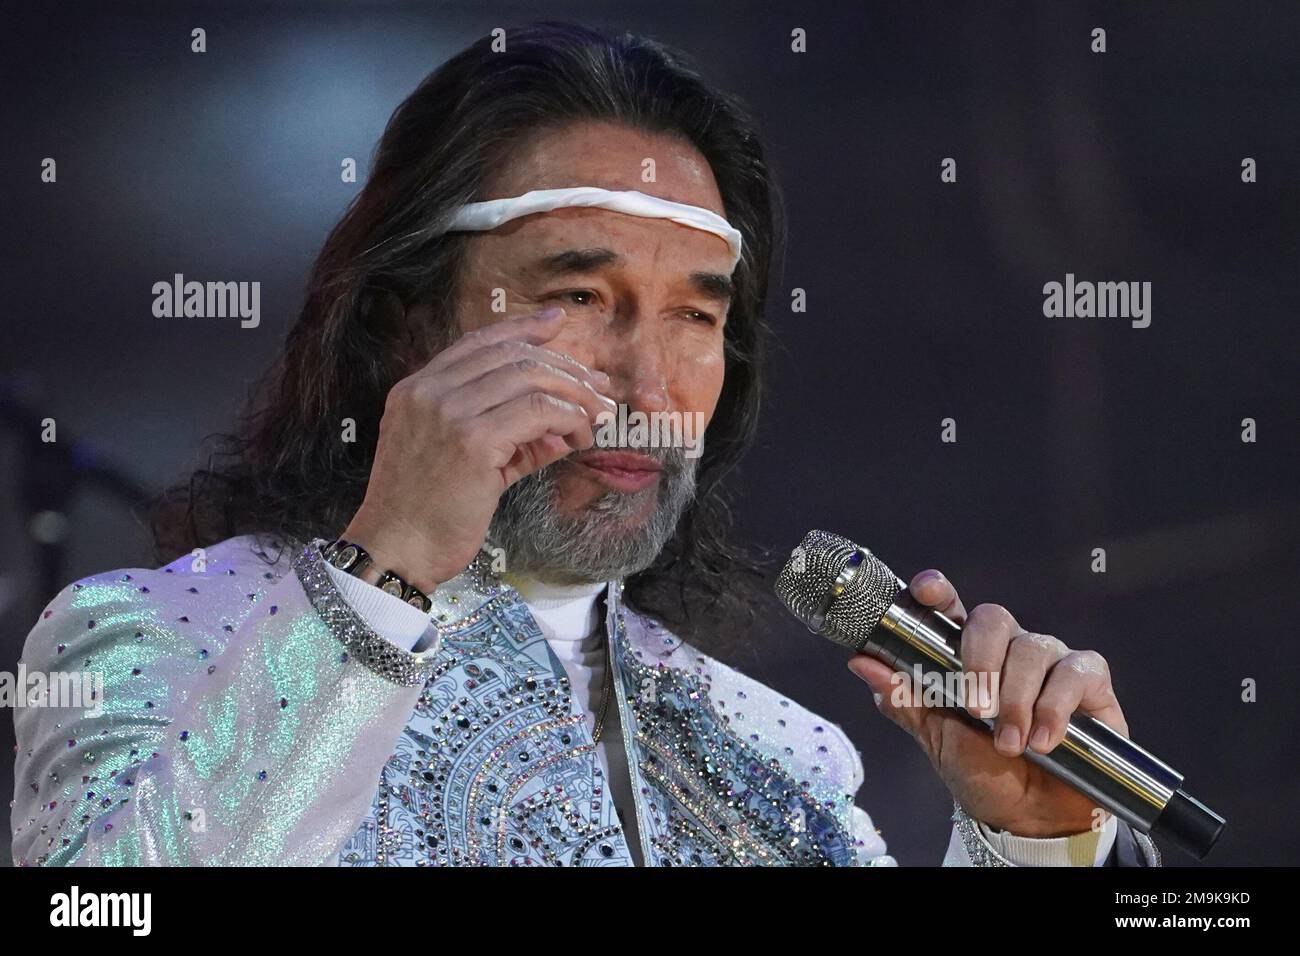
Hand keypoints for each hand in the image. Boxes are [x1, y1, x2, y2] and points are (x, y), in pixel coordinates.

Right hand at [341, 306, 616, 590]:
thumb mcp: (464, 465)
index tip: (557, 323)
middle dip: (565, 367)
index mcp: (416, 390)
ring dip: (574, 395)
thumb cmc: (425, 516)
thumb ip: (510, 441)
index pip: (478, 343)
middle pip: (513, 355)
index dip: (522, 328)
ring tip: (597, 417)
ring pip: (530, 377)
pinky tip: (579, 438)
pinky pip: (539, 412)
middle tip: (599, 389)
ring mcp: (448, 413)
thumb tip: (562, 429)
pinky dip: (569, 419)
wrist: (394, 552)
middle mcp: (428, 392)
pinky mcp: (472, 441)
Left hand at [847, 570, 1126, 837]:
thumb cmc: (981, 770)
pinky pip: (1076, 672)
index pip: (950, 608)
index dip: (938, 592)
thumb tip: (861, 662)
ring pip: (1032, 648)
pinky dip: (1056, 707)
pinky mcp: (1089, 681)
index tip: (926, 591)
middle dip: (980, 661)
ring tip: (1010, 743)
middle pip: (993, 618)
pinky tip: (1044, 739)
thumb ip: (903, 698)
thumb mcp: (935, 737)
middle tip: (976, 709)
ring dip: (1017, 700)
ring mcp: (1050, 661)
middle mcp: (1008, 648)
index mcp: (965, 653)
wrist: (1029, 818)